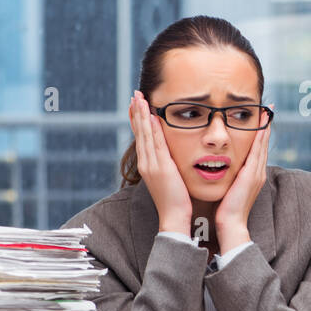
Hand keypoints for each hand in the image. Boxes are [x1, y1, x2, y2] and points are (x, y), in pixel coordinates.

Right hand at [130, 91, 193, 233]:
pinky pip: (155, 144)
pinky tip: (151, 116)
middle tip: (135, 94)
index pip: (141, 136)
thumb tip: (171, 154)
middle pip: (139, 132)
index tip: (136, 104)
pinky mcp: (160, 168)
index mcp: (148, 164)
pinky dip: (151, 129)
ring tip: (138, 98)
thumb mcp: (170, 177)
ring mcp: (151, 165)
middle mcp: (146, 162)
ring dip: (141, 115)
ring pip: (144, 135)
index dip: (138, 119)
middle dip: (136, 112)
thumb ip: (168, 164)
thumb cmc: (176, 199)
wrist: (174, 216)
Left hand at [214, 106, 270, 249]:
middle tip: (266, 110)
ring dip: (264, 128)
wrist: (230, 223)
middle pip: (263, 145)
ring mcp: (257, 173)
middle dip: (265, 127)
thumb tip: (220, 167)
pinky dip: (261, 138)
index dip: (259, 135)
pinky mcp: (253, 175)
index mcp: (252, 175)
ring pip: (262, 145)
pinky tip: (261, 126)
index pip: (256, 150)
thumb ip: (228, 177)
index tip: (260, 121)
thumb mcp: (228, 188)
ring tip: (265, 112)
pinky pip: (258, 151)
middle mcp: (258, 172)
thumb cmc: (225, 209)